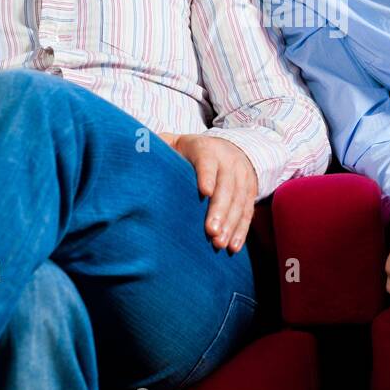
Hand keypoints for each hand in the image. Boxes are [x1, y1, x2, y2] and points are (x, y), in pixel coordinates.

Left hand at [161, 132, 257, 251]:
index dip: (207, 176)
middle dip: (219, 210)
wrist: (229, 147)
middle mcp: (228, 161)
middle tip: (211, 231)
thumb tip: (137, 149)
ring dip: (231, 224)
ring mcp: (242, 176)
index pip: (207, 161)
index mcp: (206, 149)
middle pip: (226, 186)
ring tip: (220, 244)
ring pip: (239, 201)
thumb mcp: (175, 142)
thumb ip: (158, 146)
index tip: (204, 192)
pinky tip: (233, 247)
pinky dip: (241, 230)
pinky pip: (248, 211)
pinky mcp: (251, 191)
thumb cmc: (190, 152)